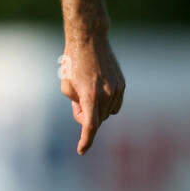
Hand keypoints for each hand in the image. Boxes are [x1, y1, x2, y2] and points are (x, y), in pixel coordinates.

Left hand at [60, 34, 124, 154]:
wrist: (90, 40)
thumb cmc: (73, 63)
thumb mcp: (67, 87)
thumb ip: (77, 106)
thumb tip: (88, 117)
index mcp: (90, 95)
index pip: (90, 126)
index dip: (85, 140)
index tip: (81, 150)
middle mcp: (106, 94)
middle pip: (97, 121)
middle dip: (86, 118)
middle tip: (76, 104)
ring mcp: (117, 90)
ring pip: (107, 114)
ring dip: (96, 110)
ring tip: (86, 91)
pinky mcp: (122, 85)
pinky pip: (115, 105)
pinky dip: (106, 104)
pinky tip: (98, 91)